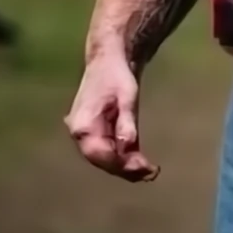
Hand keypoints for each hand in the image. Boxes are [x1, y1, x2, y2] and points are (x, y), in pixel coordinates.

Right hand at [64, 52, 159, 181]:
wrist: (107, 60)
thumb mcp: (127, 96)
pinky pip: (108, 150)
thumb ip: (126, 122)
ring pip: (106, 158)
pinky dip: (123, 156)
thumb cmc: (117, 75)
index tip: (143, 169)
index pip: (100, 154)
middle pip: (103, 160)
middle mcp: (80, 134)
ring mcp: (86, 134)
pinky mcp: (96, 132)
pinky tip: (141, 163)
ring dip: (126, 165)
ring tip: (149, 171)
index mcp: (83, 125)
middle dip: (126, 168)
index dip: (121, 165)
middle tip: (151, 173)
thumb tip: (127, 148)